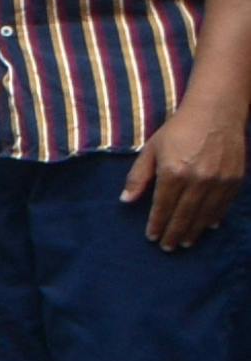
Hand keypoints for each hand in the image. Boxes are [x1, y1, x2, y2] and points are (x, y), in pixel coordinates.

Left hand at [130, 90, 247, 249]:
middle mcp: (197, 180)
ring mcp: (218, 180)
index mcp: (173, 172)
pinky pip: (223, 205)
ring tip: (185, 242)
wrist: (216, 112)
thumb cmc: (178, 129)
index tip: (152, 237)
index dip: (157, 224)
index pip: (163, 206)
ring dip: (195, 231)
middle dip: (174, 233)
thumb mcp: (151, 149)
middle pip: (184, 215)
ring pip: (205, 214)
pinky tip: (208, 226)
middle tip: (168, 247)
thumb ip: (138, 177)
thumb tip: (125, 201)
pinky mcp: (234, 179)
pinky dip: (215, 217)